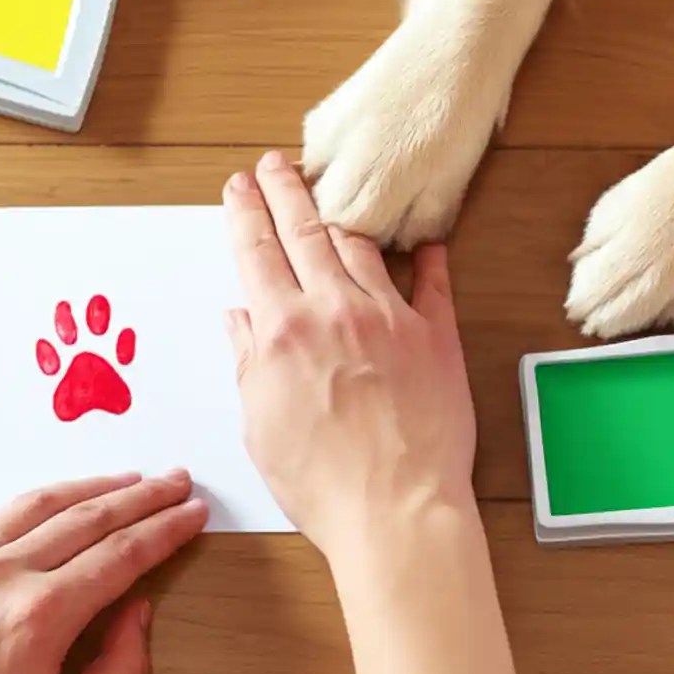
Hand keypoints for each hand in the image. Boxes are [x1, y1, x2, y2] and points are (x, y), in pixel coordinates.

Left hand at [0, 471, 207, 673]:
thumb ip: (115, 666)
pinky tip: (54, 508)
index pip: (123, 554)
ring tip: (125, 480)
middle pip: (89, 517)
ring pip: (37, 505)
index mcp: (38, 616)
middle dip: (141, 497)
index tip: (191, 513)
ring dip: (89, 487)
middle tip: (174, 481)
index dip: (166, 530)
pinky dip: (33, 509)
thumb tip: (135, 613)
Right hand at [222, 150, 476, 557]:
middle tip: (275, 163)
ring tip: (330, 198)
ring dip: (340, 217)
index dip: (244, 211)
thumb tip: (239, 320)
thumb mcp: (260, 423)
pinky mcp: (435, 337)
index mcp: (283, 329)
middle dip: (285, 189)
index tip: (238, 186)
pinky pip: (432, 282)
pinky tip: (426, 243)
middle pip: (304, 229)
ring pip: (360, 246)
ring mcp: (390, 317)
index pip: (255, 251)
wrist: (396, 510)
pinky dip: (427, 258)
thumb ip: (248, 361)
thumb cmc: (322, 481)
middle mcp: (334, 309)